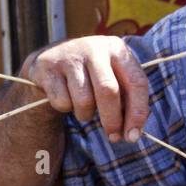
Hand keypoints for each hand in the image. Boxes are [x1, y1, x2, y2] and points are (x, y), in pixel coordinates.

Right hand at [24, 36, 148, 144]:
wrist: (50, 59)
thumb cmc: (90, 74)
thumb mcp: (112, 77)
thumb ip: (126, 101)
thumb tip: (132, 133)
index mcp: (117, 49)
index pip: (136, 82)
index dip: (138, 112)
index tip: (134, 135)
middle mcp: (94, 48)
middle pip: (108, 91)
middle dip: (113, 119)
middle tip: (114, 137)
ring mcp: (69, 55)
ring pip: (84, 100)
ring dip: (86, 114)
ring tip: (84, 108)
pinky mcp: (47, 66)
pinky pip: (62, 101)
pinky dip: (65, 108)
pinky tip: (64, 96)